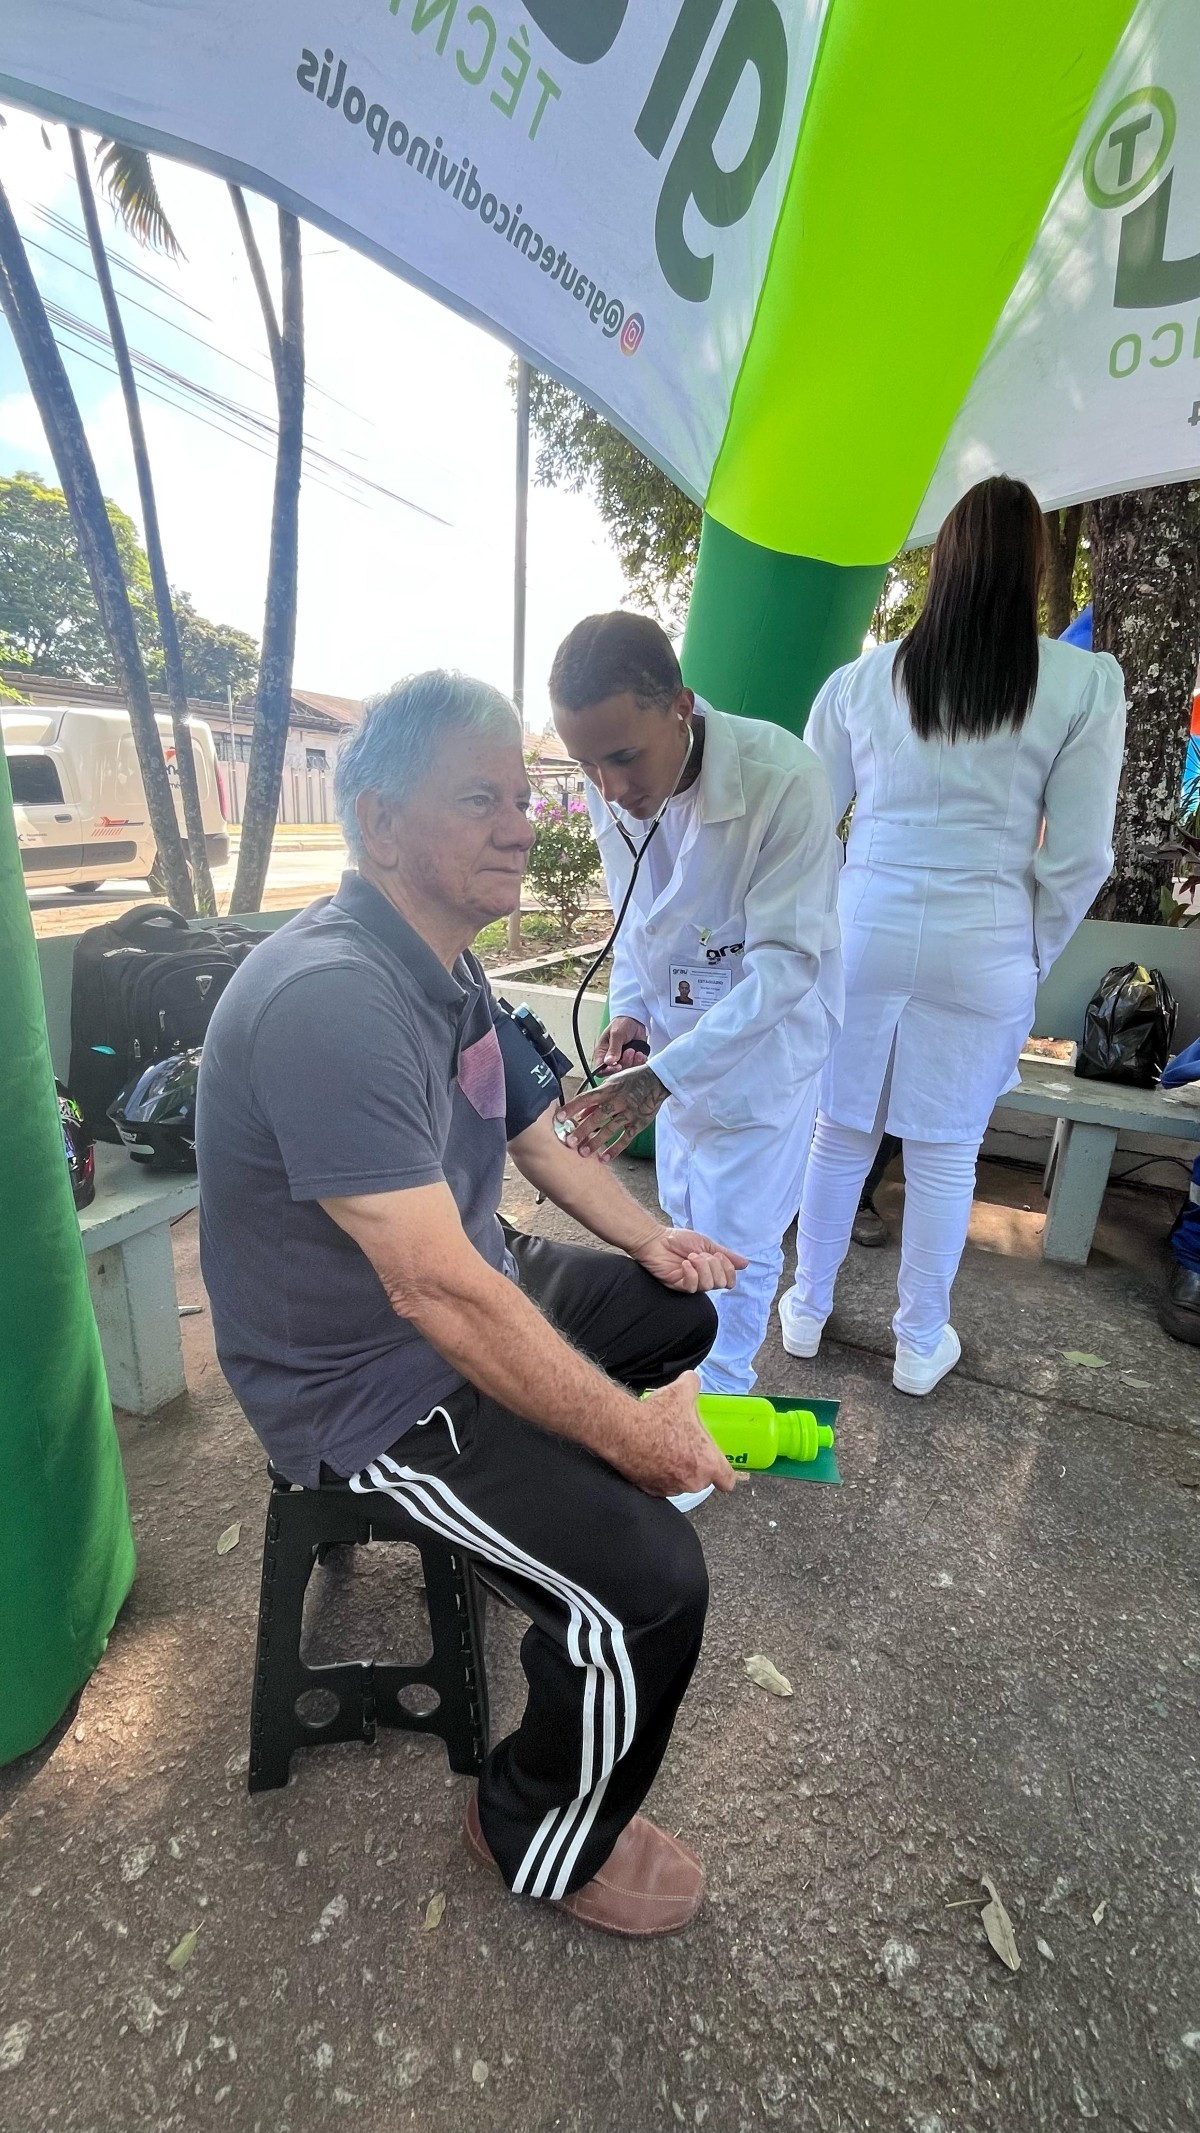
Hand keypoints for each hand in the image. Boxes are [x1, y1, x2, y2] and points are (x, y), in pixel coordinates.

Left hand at [555, 1064, 668, 1160]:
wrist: (658, 1079)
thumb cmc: (632, 1079)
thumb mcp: (612, 1083)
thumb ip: (596, 1098)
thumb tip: (581, 1113)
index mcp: (608, 1089)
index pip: (586, 1098)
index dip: (572, 1107)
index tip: (559, 1118)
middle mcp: (618, 1101)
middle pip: (598, 1116)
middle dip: (583, 1130)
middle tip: (570, 1142)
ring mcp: (629, 1113)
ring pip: (610, 1129)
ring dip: (596, 1142)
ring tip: (584, 1152)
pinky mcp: (639, 1123)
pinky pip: (626, 1138)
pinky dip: (615, 1149)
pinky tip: (604, 1158)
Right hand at [594, 1016, 649, 1075]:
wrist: (635, 1020)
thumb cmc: (621, 1024)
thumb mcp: (616, 1034)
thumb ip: (613, 1049)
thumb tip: (609, 1062)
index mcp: (602, 1053)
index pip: (600, 1070)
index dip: (609, 1071)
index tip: (618, 1066)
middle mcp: (612, 1059)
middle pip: (616, 1072)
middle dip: (625, 1063)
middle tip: (629, 1051)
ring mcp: (623, 1060)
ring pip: (627, 1070)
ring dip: (633, 1061)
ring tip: (634, 1050)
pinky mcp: (633, 1060)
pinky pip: (637, 1066)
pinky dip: (640, 1061)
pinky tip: (640, 1053)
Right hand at [618, 1371, 734, 1497]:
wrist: (623, 1431)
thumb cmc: (656, 1418)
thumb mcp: (680, 1392)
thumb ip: (693, 1385)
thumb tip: (692, 1380)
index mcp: (707, 1463)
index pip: (727, 1480)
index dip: (725, 1473)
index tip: (718, 1466)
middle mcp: (691, 1481)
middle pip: (702, 1479)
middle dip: (695, 1465)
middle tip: (684, 1447)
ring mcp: (670, 1488)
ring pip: (680, 1482)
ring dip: (675, 1470)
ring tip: (664, 1448)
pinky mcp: (650, 1490)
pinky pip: (660, 1484)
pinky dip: (656, 1473)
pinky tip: (649, 1455)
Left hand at [631, 1227, 747, 1293]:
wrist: (656, 1239)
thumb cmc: (679, 1240)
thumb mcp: (707, 1244)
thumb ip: (726, 1255)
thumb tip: (745, 1263)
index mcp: (711, 1271)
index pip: (729, 1281)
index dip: (728, 1270)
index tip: (718, 1255)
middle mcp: (703, 1280)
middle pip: (721, 1283)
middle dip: (714, 1265)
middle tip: (700, 1254)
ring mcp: (691, 1284)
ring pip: (709, 1285)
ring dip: (702, 1267)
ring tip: (691, 1257)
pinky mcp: (679, 1286)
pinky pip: (693, 1287)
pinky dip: (692, 1273)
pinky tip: (685, 1264)